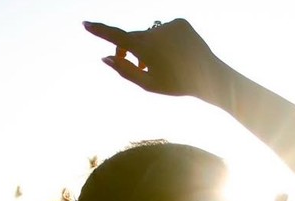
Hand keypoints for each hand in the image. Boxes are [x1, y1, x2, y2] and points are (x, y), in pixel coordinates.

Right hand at [82, 18, 223, 98]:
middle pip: (133, 37)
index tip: (85, 23)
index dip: (99, 31)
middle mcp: (154, 32)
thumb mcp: (147, 84)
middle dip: (131, 49)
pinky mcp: (180, 21)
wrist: (209, 76)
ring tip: (163, 63)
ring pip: (150, 34)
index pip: (116, 37)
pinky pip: (165, 29)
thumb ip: (124, 70)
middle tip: (139, 67)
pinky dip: (165, 39)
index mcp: (144, 48)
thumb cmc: (176, 85)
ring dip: (151, 46)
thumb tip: (105, 58)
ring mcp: (167, 24)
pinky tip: (176, 52)